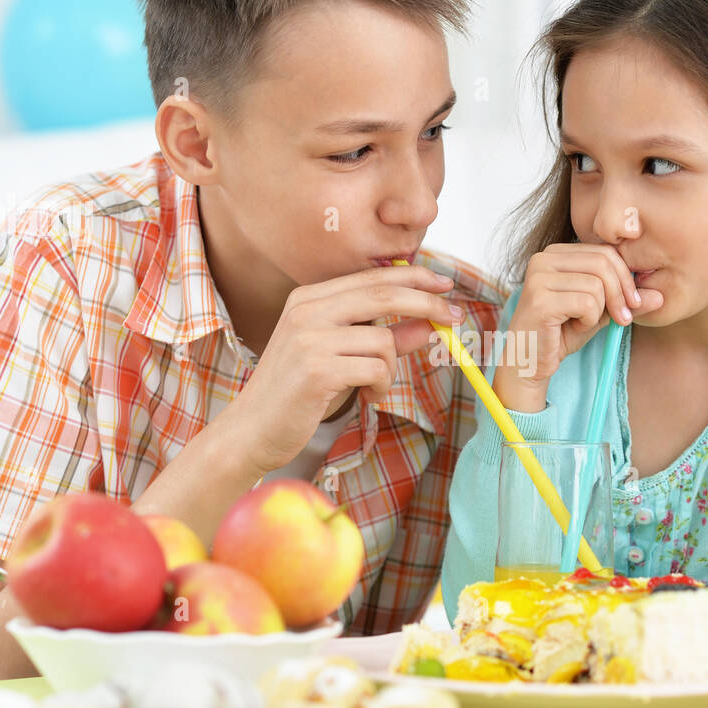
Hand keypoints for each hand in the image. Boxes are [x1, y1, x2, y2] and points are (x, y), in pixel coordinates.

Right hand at [233, 265, 461, 472]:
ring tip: (374, 386)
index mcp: (309, 298)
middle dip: (427, 304)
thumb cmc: (299, 393)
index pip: (372, 277)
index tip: (444, 286)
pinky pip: (376, 369)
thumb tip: (428, 322)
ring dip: (392, 369)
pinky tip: (365, 397)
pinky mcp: (317, 369)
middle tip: (454, 318)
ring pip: (384, 340)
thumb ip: (383, 336)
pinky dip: (381, 386)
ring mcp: (310, 338)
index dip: (414, 278)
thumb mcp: (342, 357)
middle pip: (384, 294)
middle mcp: (307, 310)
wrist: (253, 430)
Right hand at [495, 243, 662, 411]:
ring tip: (585, 323)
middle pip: (603, 263)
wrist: (530, 363)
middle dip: (621, 293)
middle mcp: (543, 258)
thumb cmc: (561, 333)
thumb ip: (625, 301)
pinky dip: (588, 320)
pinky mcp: (539, 299)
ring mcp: (538, 276)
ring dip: (600, 310)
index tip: (633, 304)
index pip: (604, 252)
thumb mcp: (599, 313)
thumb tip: (660, 296)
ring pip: (596, 284)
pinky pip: (586, 303)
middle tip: (623, 318)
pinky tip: (573, 327)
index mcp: (556, 253)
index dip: (625, 277)